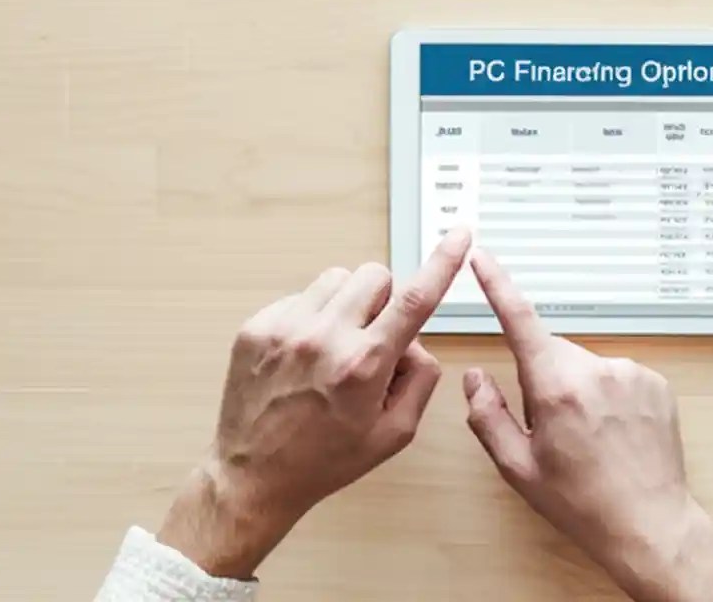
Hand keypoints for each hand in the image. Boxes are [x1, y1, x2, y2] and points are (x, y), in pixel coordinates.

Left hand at [158, 229, 471, 578]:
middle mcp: (323, 338)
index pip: (415, 300)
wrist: (253, 476)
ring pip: (338, 279)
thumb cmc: (325, 460)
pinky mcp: (257, 327)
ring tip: (337, 347)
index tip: (459, 236)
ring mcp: (285, 328)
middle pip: (375, 276)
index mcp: (363, 365)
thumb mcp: (396, 432)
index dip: (443, 262)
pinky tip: (306, 356)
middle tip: (375, 339)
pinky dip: (314, 317)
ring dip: (349, 304)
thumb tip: (416, 340)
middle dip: (385, 300)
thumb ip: (421, 377)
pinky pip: (302, 296)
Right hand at [462, 250, 712, 601]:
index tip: (483, 257)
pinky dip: (608, 397)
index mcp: (557, 388)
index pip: (519, 320)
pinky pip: (616, 377)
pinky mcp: (655, 382)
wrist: (649, 524)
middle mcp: (596, 371)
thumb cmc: (583, 503)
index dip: (497, 284)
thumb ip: (487, 417)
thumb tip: (477, 379)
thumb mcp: (518, 468)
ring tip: (589, 440)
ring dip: (578, 391)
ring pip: (585, 367)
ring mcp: (631, 374)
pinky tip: (614, 435)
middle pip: (552, 353)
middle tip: (553, 431)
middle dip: (544, 380)